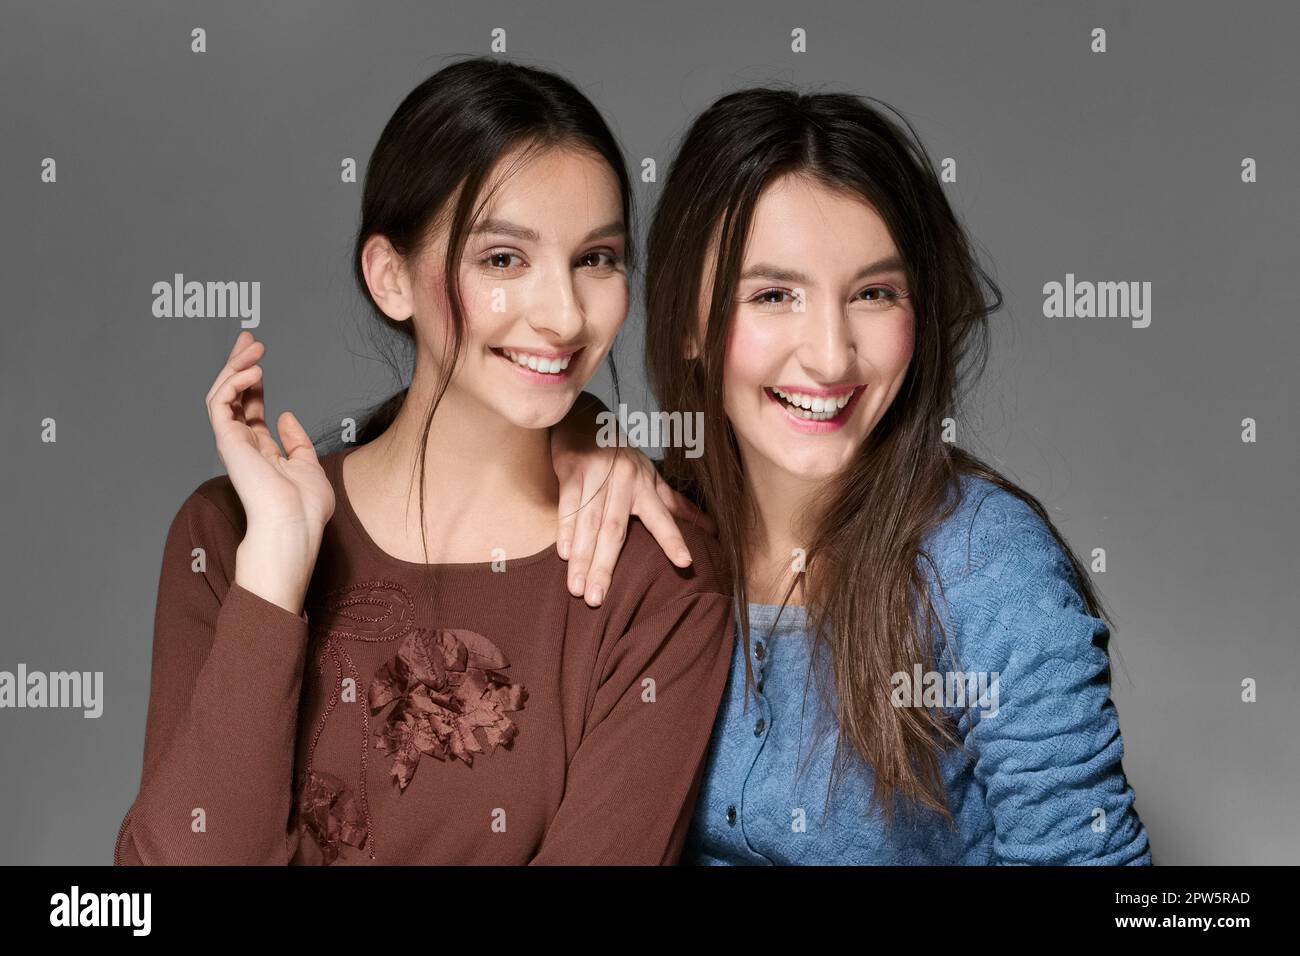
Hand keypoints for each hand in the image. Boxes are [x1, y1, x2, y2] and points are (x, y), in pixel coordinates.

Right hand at [206, 331, 332, 610]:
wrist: (295, 526)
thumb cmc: (305, 508)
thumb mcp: (309, 466)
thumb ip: (296, 442)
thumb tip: (287, 417)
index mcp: (260, 449)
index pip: (250, 405)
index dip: (252, 378)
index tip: (259, 352)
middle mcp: (242, 444)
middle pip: (232, 394)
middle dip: (238, 362)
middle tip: (249, 337)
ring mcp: (232, 443)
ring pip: (221, 394)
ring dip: (235, 367)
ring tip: (255, 349)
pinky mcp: (227, 441)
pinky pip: (219, 403)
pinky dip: (233, 383)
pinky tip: (254, 373)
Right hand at [551, 395, 715, 606]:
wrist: (586, 418)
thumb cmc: (621, 455)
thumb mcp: (652, 476)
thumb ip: (676, 506)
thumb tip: (711, 529)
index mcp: (646, 486)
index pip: (663, 517)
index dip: (674, 539)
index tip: (686, 563)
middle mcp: (625, 482)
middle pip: (616, 531)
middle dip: (606, 566)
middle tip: (598, 600)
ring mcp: (598, 476)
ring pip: (590, 523)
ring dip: (582, 558)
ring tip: (577, 589)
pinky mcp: (572, 470)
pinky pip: (569, 505)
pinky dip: (565, 529)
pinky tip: (563, 554)